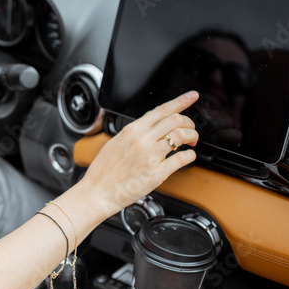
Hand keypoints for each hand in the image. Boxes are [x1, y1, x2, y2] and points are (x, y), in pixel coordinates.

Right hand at [76, 91, 199, 219]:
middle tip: (190, 129)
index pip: (161, 110)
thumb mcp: (115, 143)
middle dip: (189, 122)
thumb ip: (133, 133)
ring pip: (181, 135)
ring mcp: (150, 156)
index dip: (181, 101)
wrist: (97, 192)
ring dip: (192, 136)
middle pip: (176, 120)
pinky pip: (181, 158)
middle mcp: (142, 140)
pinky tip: (188, 157)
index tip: (191, 97)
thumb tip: (149, 127)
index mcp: (132, 130)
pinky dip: (190, 155)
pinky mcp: (156, 173)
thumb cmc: (103, 172)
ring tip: (191, 142)